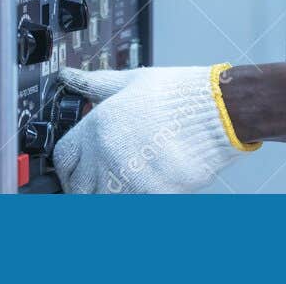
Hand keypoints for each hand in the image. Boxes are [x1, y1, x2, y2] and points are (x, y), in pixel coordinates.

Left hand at [52, 65, 256, 193]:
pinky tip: (143, 191)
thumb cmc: (180, 95)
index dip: (68, 167)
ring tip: (124, 188)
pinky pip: (131, 208)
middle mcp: (108, 154)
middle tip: (102, 184)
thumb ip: (96, 85)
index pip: (65, 158)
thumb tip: (70, 78)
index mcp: (99, 126)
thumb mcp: (132, 82)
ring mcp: (130, 178)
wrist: (220, 111)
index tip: (76, 171)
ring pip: (102, 202)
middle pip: (79, 188)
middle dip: (86, 188)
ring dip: (109, 199)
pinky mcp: (152, 195)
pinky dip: (134, 203)